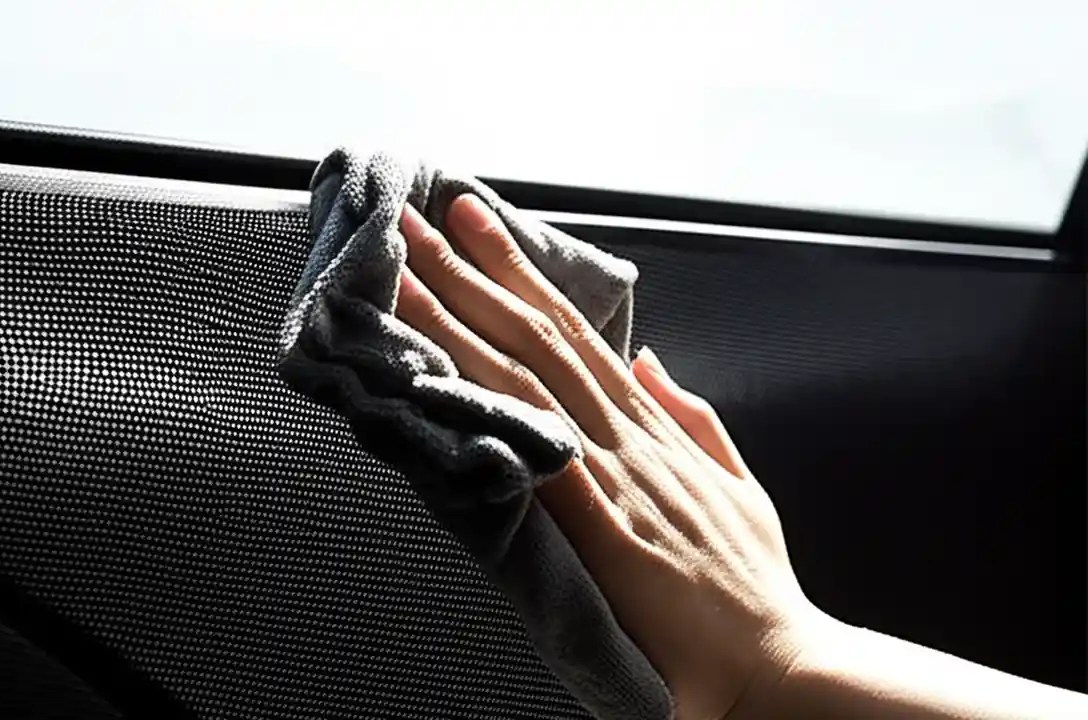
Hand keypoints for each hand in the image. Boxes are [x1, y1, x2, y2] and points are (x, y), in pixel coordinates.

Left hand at [393, 195, 823, 719]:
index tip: (479, 228)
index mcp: (653, 427)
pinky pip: (527, 447)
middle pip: (538, 333)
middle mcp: (625, 436)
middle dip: (476, 269)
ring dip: (460, 313)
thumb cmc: (751, 584)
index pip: (574, 331)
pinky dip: (479, 404)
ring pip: (524, 372)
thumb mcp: (736, 480)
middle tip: (423, 213)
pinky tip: (431, 372)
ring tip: (410, 264)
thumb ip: (692, 414)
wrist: (772, 662)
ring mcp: (610, 474)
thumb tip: (649, 360)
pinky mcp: (597, 524)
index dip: (521, 274)